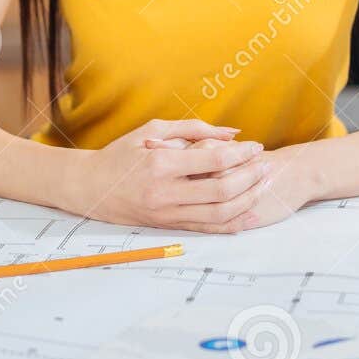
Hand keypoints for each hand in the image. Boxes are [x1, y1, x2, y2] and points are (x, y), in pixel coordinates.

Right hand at [67, 119, 270, 233]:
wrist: (90, 188)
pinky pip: (208, 229)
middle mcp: (165, 193)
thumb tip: (232, 133)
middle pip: (222, 190)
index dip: (241, 154)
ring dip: (248, 200)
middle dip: (251, 178)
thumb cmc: (121, 153)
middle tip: (267, 166)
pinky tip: (249, 213)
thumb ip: (194, 128)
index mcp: (161, 164)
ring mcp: (167, 214)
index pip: (213, 159)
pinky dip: (232, 223)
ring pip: (219, 214)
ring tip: (264, 186)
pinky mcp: (168, 227)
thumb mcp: (153, 129)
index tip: (256, 146)